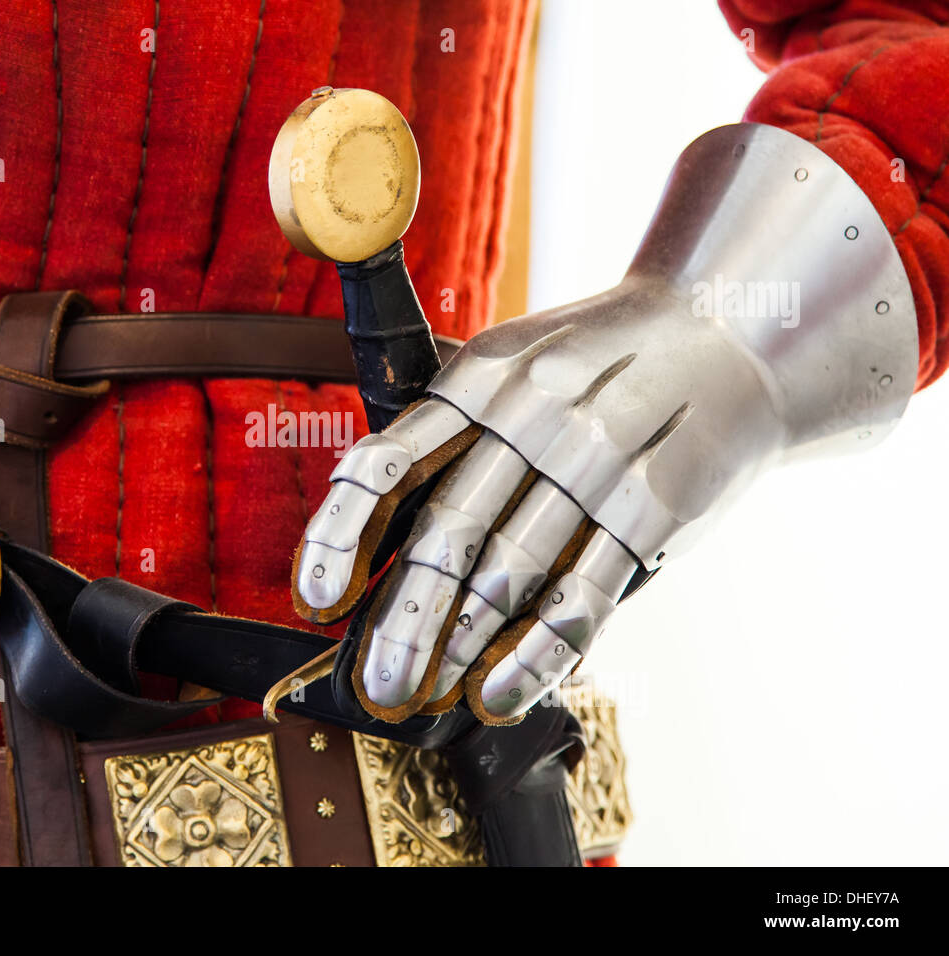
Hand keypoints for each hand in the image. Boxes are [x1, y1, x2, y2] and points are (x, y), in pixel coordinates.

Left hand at [291, 123, 915, 724]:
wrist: (727, 327)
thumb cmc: (594, 364)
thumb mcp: (513, 365)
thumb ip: (450, 433)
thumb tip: (376, 538)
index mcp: (477, 377)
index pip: (389, 460)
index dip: (343, 534)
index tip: (317, 597)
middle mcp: (530, 413)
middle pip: (447, 529)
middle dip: (404, 618)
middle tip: (378, 681)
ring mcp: (595, 459)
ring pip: (512, 569)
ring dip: (460, 644)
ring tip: (423, 692)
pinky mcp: (654, 503)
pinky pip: (585, 591)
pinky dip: (538, 651)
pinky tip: (501, 692)